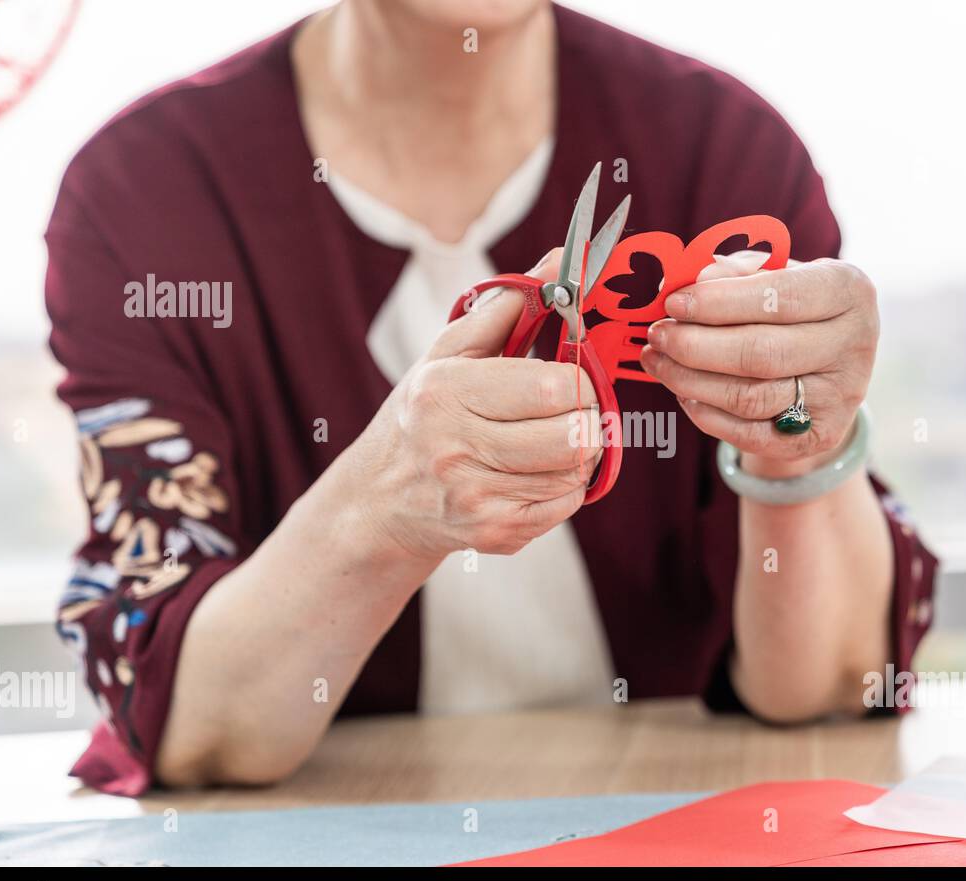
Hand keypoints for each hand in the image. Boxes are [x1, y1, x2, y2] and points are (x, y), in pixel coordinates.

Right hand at [343, 250, 600, 560]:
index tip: (571, 377)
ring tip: (550, 440)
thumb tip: (563, 261)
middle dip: (585, 418)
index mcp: (445, 393)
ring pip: (576, 471)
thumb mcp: (451, 353)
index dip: (580, 380)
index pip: (554, 386)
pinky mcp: (495, 533)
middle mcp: (456, 448)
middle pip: (574, 435)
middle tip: (570, 411)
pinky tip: (538, 472)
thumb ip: (510, 304)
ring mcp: (476, 497)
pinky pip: (567, 504)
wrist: (379, 500)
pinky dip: (566, 485)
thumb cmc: (422, 415)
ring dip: (578, 453)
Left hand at [641, 251, 877, 478]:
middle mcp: (855, 344)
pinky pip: (751, 434)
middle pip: (763, 353)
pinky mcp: (821, 434)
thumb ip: (732, 274)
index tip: (674, 303)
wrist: (831, 358)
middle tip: (657, 336)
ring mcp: (841, 396)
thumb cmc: (792, 305)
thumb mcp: (772, 273)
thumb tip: (683, 283)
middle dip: (697, 346)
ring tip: (658, 362)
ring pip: (752, 397)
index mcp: (847, 290)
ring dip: (691, 381)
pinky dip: (708, 415)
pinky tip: (683, 393)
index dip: (719, 303)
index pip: (779, 297)